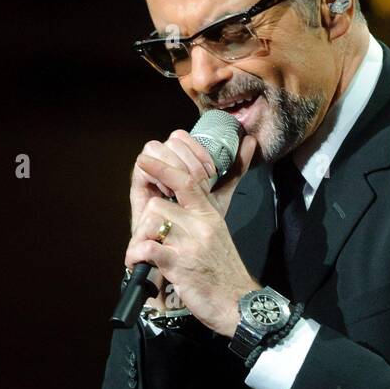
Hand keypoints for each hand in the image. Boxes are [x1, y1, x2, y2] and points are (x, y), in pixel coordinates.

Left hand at [124, 134, 260, 335]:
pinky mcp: (179, 264)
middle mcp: (201, 225)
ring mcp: (190, 244)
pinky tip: (138, 264)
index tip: (145, 158)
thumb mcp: (220, 233)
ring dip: (140, 238)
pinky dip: (136, 256)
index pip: (187, 180)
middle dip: (146, 221)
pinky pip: (148, 248)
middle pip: (159, 203)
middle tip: (145, 239)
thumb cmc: (225, 271)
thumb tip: (207, 188)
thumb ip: (208, 210)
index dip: (163, 166)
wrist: (238, 304)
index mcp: (209, 215)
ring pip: (152, 221)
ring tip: (142, 255)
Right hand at [129, 126, 256, 233]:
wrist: (182, 251)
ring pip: (155, 147)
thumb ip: (235, 169)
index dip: (198, 150)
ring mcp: (149, 173)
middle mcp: (164, 162)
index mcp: (180, 160)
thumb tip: (251, 141)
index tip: (211, 173)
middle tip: (200, 182)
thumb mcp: (220, 193)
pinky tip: (169, 191)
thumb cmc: (197, 224)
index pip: (183, 137)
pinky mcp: (138, 186)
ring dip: (174, 164)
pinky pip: (142, 165)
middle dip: (190, 159)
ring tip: (183, 187)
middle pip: (172, 140)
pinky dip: (158, 174)